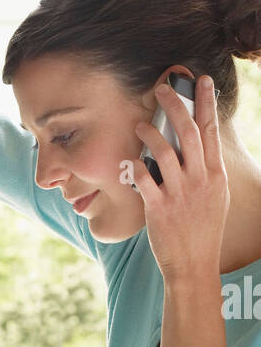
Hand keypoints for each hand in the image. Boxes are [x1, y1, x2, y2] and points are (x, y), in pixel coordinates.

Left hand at [131, 76, 229, 282]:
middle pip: (189, 132)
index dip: (206, 103)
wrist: (194, 265)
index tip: (201, 81)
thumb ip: (206, 172)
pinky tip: (132, 161)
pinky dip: (136, 165)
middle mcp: (200, 180)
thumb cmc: (202, 232)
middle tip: (162, 88)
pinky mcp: (159, 207)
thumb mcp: (215, 198)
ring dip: (150, 133)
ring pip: (164, 151)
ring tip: (141, 125)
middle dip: (175, 105)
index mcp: (215, 175)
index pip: (211, 131)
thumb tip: (197, 149)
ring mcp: (180, 193)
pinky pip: (144, 178)